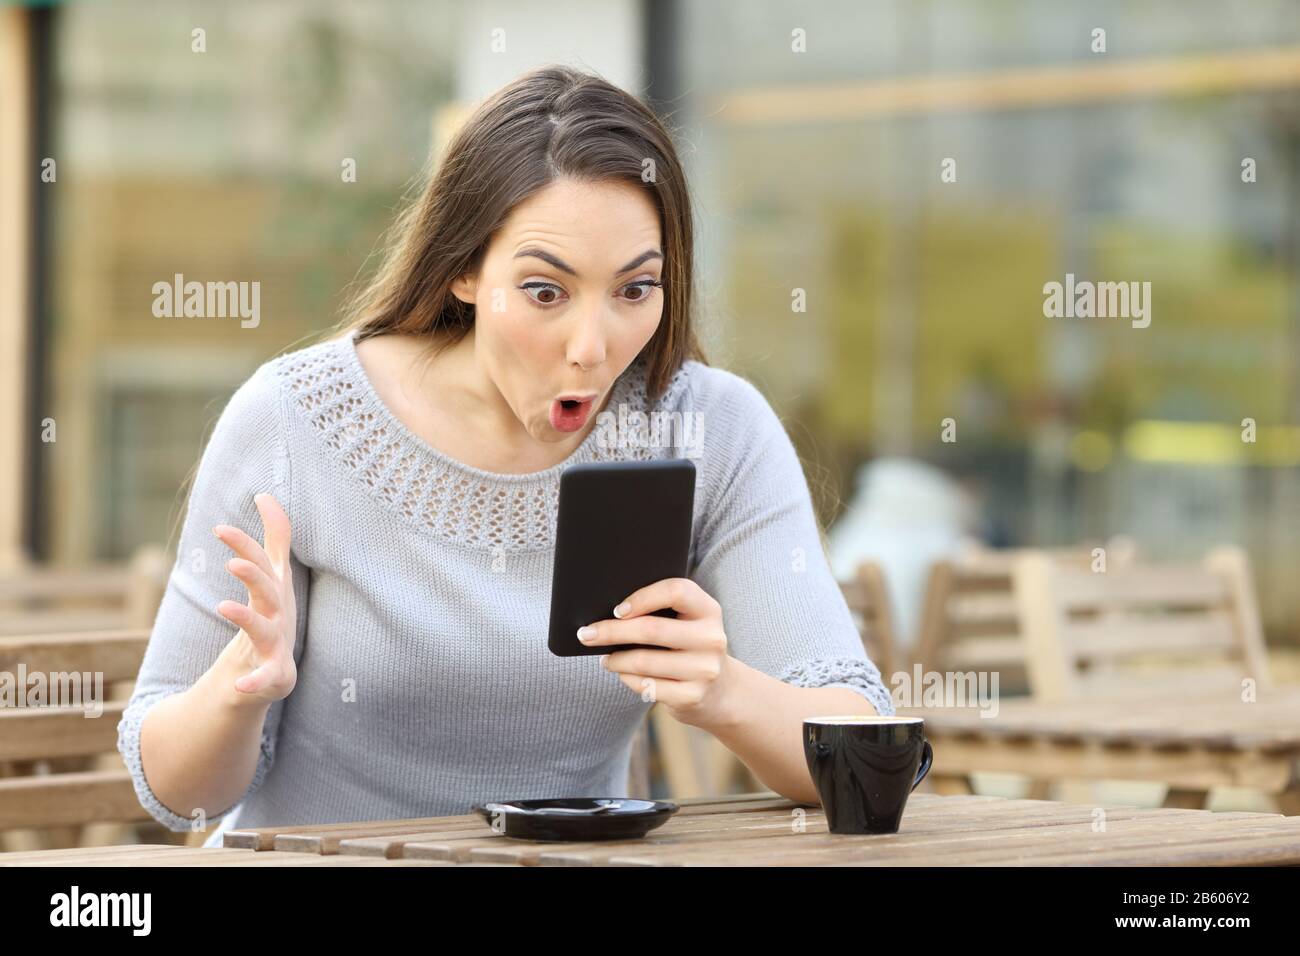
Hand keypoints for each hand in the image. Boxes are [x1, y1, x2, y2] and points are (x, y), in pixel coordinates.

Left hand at [213, 493, 297, 702]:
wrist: (274, 673)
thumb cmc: (271, 618)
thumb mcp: (270, 578)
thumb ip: (274, 539)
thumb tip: (266, 494)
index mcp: (276, 592)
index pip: (263, 563)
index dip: (245, 545)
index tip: (219, 528)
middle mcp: (280, 615)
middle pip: (269, 591)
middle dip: (254, 576)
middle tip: (232, 563)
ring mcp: (278, 645)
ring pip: (265, 631)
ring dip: (248, 618)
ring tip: (223, 606)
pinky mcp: (275, 676)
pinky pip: (267, 679)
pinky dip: (256, 683)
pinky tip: (241, 685)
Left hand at [577, 577, 733, 727]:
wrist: (720, 691)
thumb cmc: (689, 648)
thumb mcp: (688, 623)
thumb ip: (661, 612)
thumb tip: (608, 615)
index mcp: (708, 610)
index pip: (676, 591)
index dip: (643, 597)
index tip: (617, 609)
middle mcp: (711, 638)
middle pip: (651, 629)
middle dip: (611, 632)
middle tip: (586, 634)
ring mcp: (704, 670)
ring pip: (643, 661)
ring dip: (615, 659)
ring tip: (604, 658)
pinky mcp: (692, 696)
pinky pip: (646, 685)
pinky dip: (627, 679)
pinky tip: (623, 674)